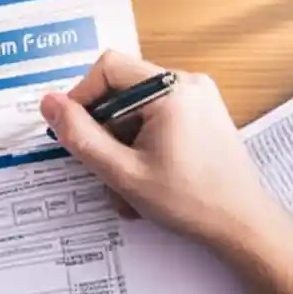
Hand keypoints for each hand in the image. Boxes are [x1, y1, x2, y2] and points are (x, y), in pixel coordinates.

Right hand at [40, 50, 290, 254]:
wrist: (244, 225)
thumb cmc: (190, 201)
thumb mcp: (123, 173)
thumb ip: (81, 136)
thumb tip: (48, 103)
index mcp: (171, 89)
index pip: (108, 68)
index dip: (82, 97)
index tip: (73, 133)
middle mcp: (188, 83)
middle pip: (122, 90)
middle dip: (105, 131)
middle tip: (104, 170)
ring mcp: (199, 98)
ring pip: (138, 109)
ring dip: (123, 145)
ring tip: (128, 185)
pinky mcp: (203, 115)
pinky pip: (158, 118)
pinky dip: (143, 145)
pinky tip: (146, 178)